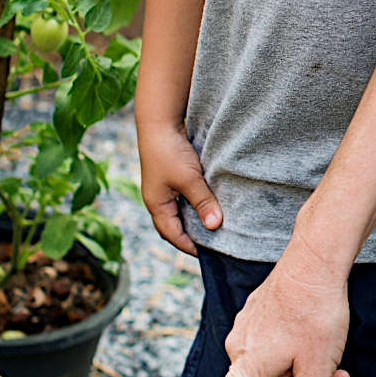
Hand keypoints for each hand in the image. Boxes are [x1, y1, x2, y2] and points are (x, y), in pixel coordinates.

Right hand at [136, 245, 352, 376]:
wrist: (313, 261)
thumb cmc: (317, 316)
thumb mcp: (319, 370)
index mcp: (247, 373)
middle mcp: (236, 353)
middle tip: (334, 375)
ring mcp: (243, 332)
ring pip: (270, 369)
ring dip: (298, 368)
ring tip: (324, 346)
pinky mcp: (253, 316)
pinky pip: (272, 347)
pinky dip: (293, 347)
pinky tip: (311, 327)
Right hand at [137, 121, 221, 255]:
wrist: (160, 122)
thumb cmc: (169, 151)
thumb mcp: (188, 179)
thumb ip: (202, 202)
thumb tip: (215, 226)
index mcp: (157, 205)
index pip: (173, 236)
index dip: (190, 247)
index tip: (212, 255)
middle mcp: (159, 201)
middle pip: (176, 227)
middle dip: (194, 237)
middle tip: (217, 244)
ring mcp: (166, 189)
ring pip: (182, 212)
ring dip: (198, 219)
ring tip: (218, 227)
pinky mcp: (174, 178)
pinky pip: (186, 199)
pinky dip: (199, 205)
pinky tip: (214, 204)